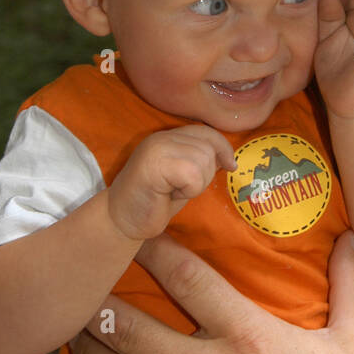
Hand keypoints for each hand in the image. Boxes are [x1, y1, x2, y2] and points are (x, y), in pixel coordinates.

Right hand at [107, 124, 236, 241]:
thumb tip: (227, 157)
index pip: (206, 132)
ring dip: (194, 184)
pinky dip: (188, 190)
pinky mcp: (154, 163)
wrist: (122, 221)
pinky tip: (168, 194)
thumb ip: (199, 162)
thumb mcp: (182, 177)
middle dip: (204, 174)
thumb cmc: (153, 203)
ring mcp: (157, 148)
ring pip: (203, 161)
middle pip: (208, 148)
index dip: (223, 148)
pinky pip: (193, 174)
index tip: (230, 165)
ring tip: (171, 190)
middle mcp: (161, 138)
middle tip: (179, 188)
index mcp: (167, 138)